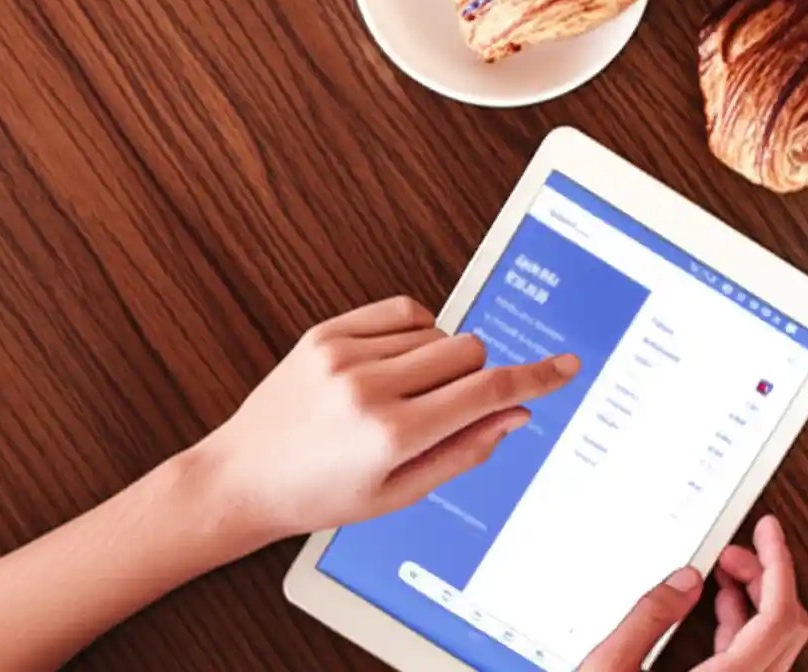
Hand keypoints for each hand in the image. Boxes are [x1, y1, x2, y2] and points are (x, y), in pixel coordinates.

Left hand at [192, 296, 578, 543]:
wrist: (243, 476)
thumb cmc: (320, 495)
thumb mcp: (400, 493)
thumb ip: (466, 450)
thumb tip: (514, 414)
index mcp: (393, 435)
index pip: (485, 393)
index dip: (534, 378)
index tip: (564, 367)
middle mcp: (370, 388)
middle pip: (470, 352)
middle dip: (475, 376)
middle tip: (445, 408)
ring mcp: (343, 354)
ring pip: (440, 332)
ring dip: (440, 358)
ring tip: (403, 395)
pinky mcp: (326, 332)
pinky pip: (403, 311)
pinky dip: (414, 334)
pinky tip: (392, 365)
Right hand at [581, 516, 807, 671]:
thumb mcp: (609, 669)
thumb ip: (648, 618)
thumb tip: (686, 580)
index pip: (778, 617)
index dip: (779, 566)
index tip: (769, 533)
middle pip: (787, 628)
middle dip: (767, 578)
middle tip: (736, 552)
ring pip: (777, 646)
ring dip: (758, 602)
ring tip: (725, 575)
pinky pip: (758, 662)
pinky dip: (746, 627)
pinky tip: (720, 609)